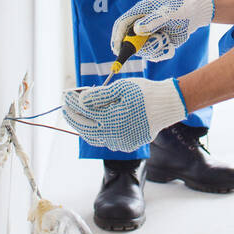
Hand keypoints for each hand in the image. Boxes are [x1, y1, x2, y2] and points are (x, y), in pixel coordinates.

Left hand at [62, 78, 188, 151]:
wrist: (167, 105)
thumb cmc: (145, 92)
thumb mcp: (121, 88)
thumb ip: (99, 95)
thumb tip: (80, 100)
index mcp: (110, 118)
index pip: (83, 111)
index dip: (72, 102)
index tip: (65, 94)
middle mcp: (113, 134)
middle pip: (85, 127)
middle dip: (73, 116)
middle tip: (66, 107)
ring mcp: (120, 142)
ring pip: (95, 137)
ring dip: (84, 126)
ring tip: (78, 116)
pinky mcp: (127, 145)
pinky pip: (108, 141)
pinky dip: (99, 132)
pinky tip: (98, 123)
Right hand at [109, 0, 214, 61]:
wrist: (196, 13)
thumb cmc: (182, 8)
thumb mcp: (169, 13)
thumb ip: (153, 21)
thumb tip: (136, 30)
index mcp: (139, 12)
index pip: (122, 25)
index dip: (117, 37)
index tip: (117, 50)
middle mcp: (141, 24)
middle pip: (129, 41)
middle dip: (139, 47)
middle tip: (154, 46)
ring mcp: (148, 35)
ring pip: (142, 50)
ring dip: (155, 50)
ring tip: (168, 40)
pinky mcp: (157, 43)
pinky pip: (154, 54)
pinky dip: (162, 53)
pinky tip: (172, 46)